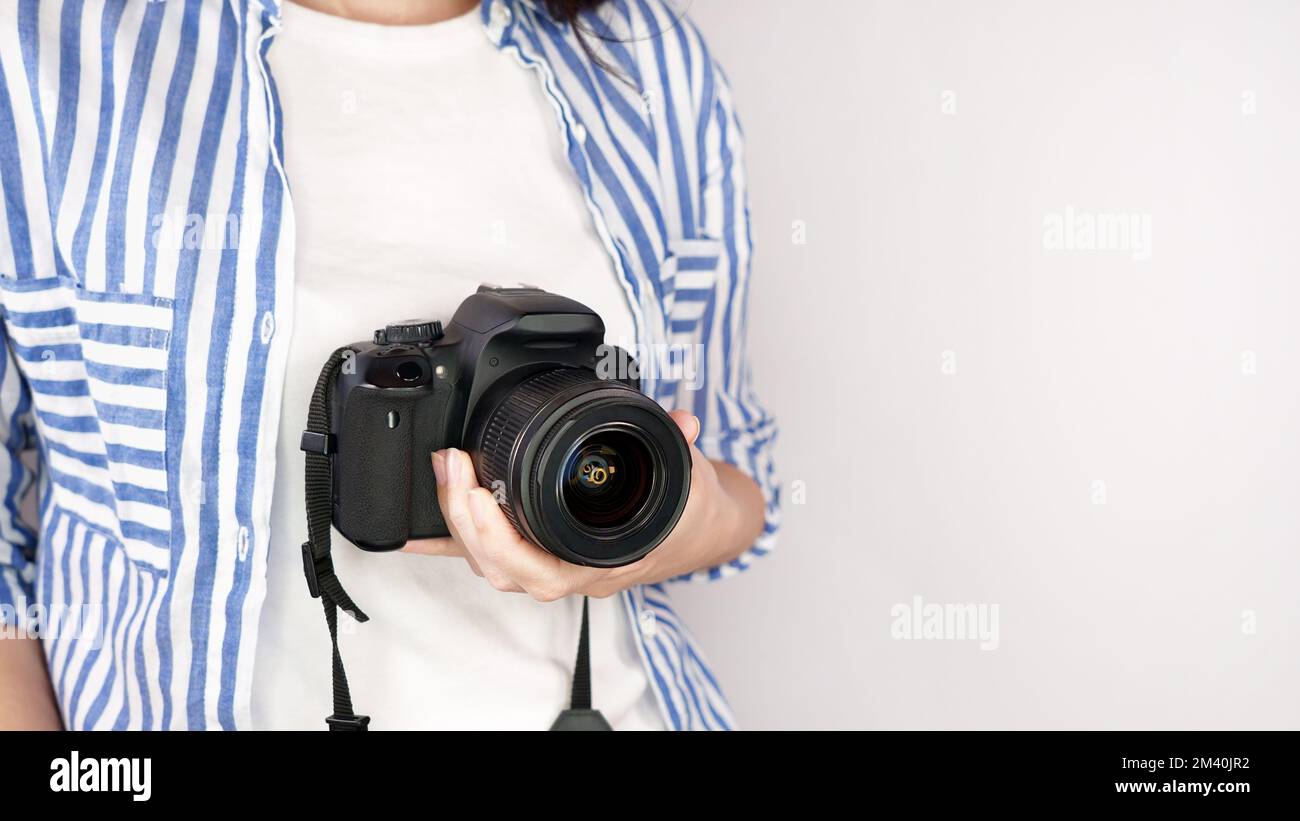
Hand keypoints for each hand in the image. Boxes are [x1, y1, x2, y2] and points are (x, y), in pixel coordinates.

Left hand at [402, 410, 762, 599]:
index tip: (479, 488)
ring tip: (442, 472)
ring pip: (490, 563)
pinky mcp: (538, 547)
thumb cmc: (685, 513)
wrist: (695, 530)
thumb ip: (680, 446)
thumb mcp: (689, 477)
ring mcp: (552, 563)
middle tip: (451, 465)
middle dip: (464, 520)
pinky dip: (449, 539)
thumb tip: (682, 423)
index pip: (542, 570)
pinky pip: (487, 549)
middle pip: (500, 568)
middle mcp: (571, 571)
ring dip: (457, 523)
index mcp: (603, 562)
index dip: (500, 538)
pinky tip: (414, 529)